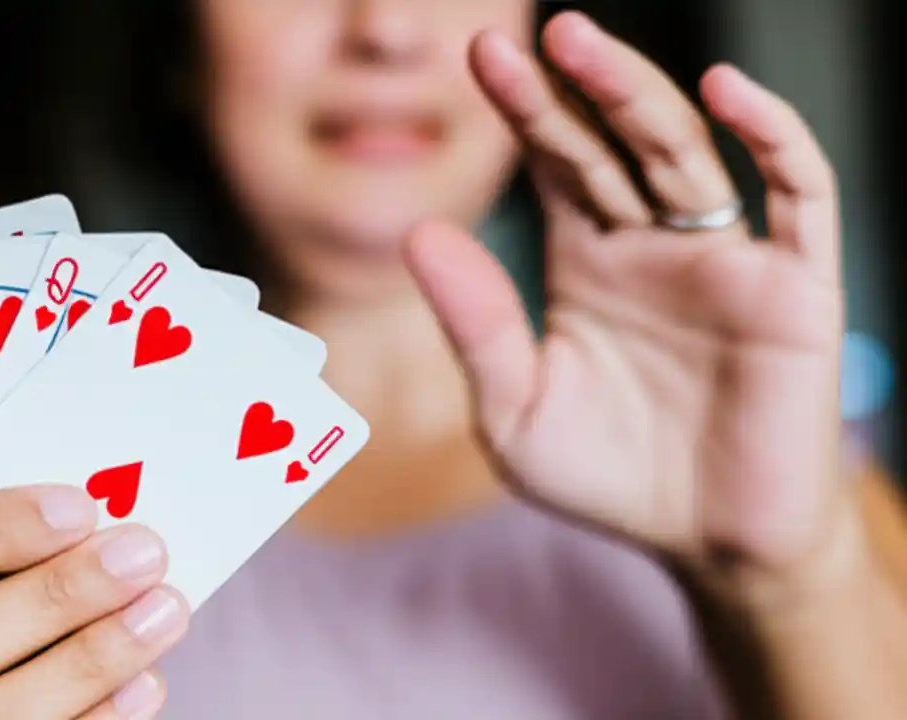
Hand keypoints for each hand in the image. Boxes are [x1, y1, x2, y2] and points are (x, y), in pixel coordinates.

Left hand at [406, 12, 855, 598]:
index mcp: (586, 261)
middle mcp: (652, 245)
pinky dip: (771, 137)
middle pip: (611, 144)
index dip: (524, 111)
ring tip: (582, 45)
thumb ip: (475, 327)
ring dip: (639, 95)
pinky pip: (797, 195)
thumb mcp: (517, 410)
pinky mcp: (794, 287)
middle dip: (571, 88)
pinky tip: (725, 92)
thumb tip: (418, 233)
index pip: (554, 164)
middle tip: (527, 34)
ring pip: (686, 154)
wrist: (706, 544)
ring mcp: (724, 259)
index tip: (482, 57)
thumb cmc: (610, 478)